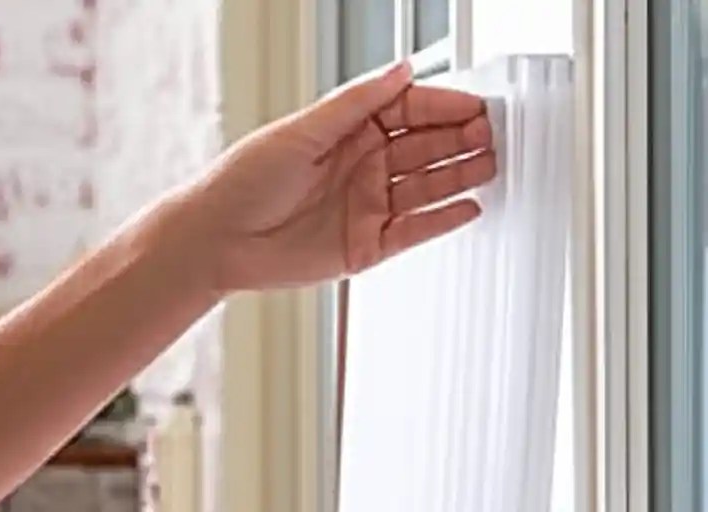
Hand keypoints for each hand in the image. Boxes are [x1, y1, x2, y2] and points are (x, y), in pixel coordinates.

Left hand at [172, 61, 495, 293]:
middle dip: (460, 138)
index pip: (407, 112)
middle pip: (424, 148)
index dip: (442, 107)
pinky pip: (417, 230)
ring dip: (460, 174)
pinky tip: (468, 206)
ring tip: (490, 164)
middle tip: (491, 133)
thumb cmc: (242, 181)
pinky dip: (444, 219)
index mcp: (347, 131)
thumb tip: (399, 70)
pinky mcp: (369, 244)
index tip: (474, 105)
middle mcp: (362, 166)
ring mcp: (368, 205)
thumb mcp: (302, 130)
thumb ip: (356, 102)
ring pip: (427, 186)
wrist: (217, 240)